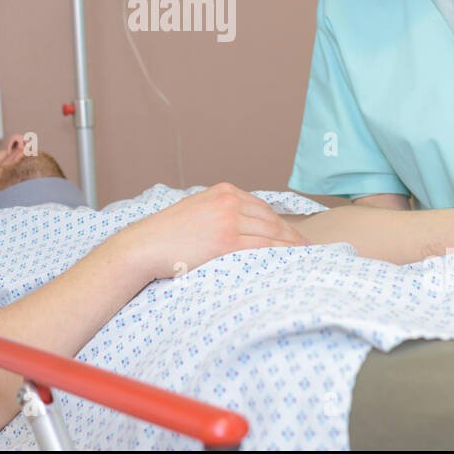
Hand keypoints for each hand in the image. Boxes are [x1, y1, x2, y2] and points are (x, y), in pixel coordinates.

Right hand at [114, 182, 308, 280]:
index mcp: (223, 191)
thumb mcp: (197, 211)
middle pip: (271, 219)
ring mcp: (228, 221)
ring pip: (270, 233)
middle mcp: (229, 201)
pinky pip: (260, 248)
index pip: (262, 207)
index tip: (295, 234)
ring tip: (305, 256)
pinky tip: (288, 262)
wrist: (144, 246)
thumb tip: (243, 228)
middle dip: (291, 234)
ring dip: (290, 245)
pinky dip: (278, 255)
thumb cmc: (167, 235)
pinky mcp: (225, 242)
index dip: (282, 223)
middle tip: (308, 247)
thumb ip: (220, 213)